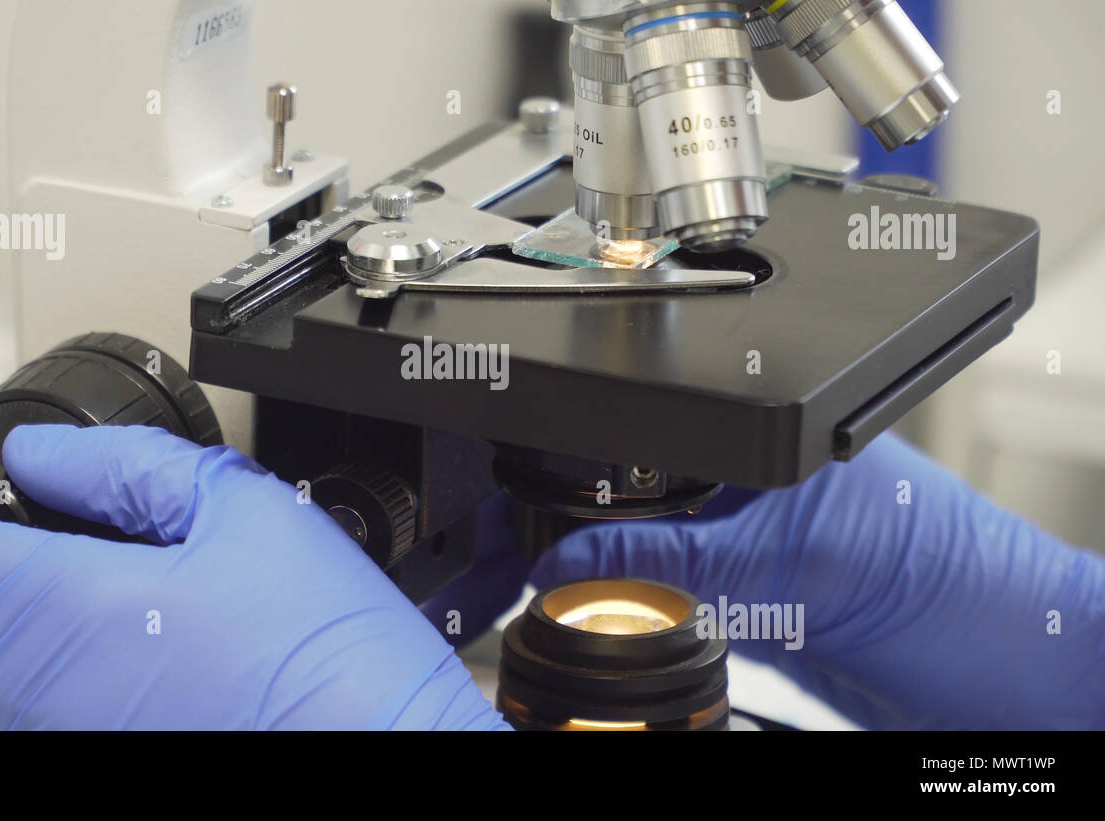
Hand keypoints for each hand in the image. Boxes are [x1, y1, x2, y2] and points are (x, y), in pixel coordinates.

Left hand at [0, 425, 507, 729]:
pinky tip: (63, 647)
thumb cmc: (324, 651)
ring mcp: (47, 746)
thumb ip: (123, 468)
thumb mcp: (241, 511)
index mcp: (56, 612)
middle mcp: (27, 694)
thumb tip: (44, 453)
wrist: (382, 752)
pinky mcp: (82, 773)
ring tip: (15, 581)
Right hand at [529, 434, 1104, 729]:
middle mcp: (774, 495)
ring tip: (580, 594)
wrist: (1019, 685)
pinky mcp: (775, 615)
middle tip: (549, 562)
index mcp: (785, 445)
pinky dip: (658, 623)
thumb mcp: (799, 565)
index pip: (667, 444)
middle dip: (604, 532)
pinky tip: (631, 627)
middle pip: (659, 506)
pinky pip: (693, 612)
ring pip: (669, 564)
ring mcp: (774, 557)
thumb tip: (574, 568)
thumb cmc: (963, 590)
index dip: (601, 474)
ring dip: (627, 584)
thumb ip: (681, 564)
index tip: (543, 516)